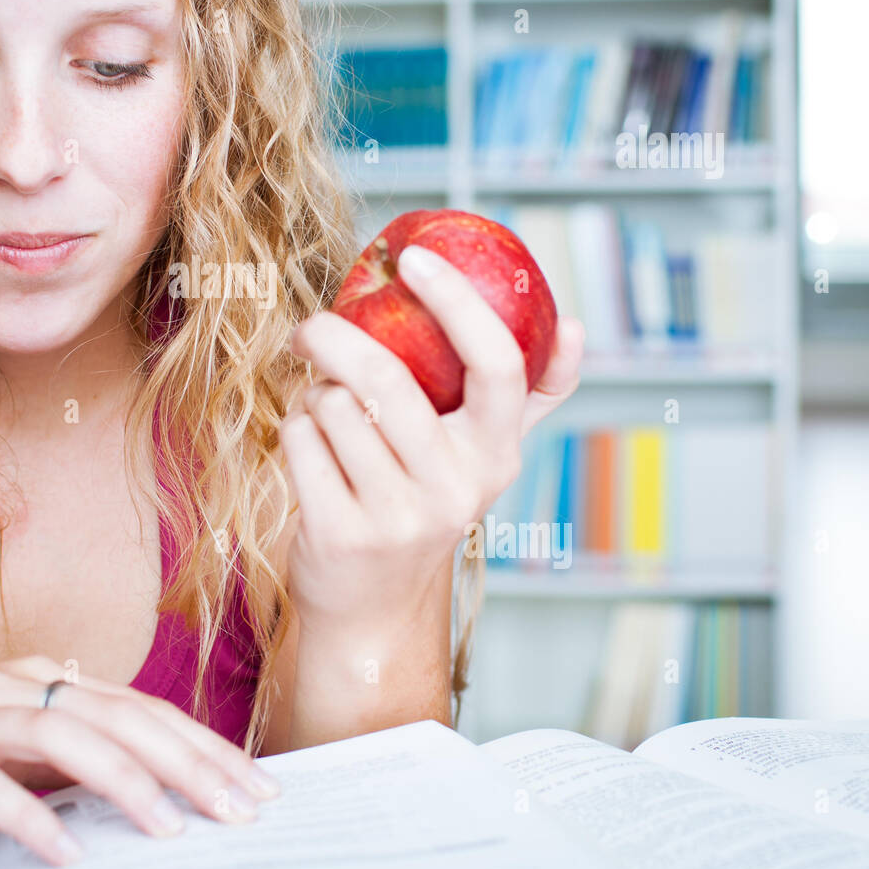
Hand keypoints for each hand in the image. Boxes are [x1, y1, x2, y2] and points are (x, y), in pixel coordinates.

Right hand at [0, 655, 279, 866]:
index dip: (202, 744)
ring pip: (63, 737)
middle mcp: (15, 684)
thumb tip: (136, 770)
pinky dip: (27, 815)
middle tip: (242, 812)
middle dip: (188, 764)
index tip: (256, 786)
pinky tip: (62, 853)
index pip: (141, 707)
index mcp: (43, 677)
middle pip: (119, 716)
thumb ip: (62, 743)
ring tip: (170, 831)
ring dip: (122, 784)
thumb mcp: (3, 731)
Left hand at [278, 243, 584, 637]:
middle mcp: (456, 488)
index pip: (497, 365)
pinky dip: (293, 426)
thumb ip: (527, 396)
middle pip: (388, 379)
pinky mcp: (341, 534)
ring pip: (332, 406)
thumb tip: (575, 324)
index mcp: (496, 456)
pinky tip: (307, 444)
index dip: (459, 303)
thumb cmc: (422, 505)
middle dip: (335, 337)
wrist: (374, 609)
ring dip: (312, 393)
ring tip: (320, 411)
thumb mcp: (479, 459)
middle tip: (313, 326)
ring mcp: (398, 517)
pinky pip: (300, 439)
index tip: (417, 259)